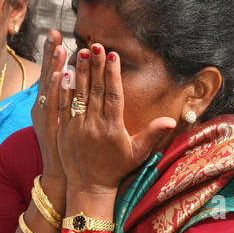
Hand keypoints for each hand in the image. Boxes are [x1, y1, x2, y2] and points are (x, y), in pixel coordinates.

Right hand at [32, 30, 69, 181]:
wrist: (64, 175)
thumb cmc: (68, 147)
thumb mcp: (62, 120)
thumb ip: (66, 98)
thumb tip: (71, 76)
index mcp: (47, 103)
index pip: (50, 72)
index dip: (51, 53)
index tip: (55, 32)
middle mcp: (43, 107)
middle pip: (47, 75)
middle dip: (49, 52)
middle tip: (53, 31)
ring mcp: (46, 117)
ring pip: (49, 87)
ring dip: (53, 66)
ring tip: (58, 47)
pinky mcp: (51, 128)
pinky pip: (52, 105)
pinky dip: (53, 89)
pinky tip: (57, 74)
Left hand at [57, 43, 176, 191]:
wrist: (89, 187)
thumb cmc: (116, 169)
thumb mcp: (138, 153)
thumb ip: (152, 134)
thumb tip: (171, 120)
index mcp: (112, 128)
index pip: (112, 95)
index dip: (112, 74)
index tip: (113, 55)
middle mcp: (93, 125)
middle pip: (94, 90)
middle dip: (95, 66)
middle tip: (95, 45)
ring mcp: (76, 127)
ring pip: (77, 94)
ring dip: (78, 72)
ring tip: (79, 51)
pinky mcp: (63, 130)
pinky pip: (62, 105)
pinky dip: (62, 88)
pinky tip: (63, 72)